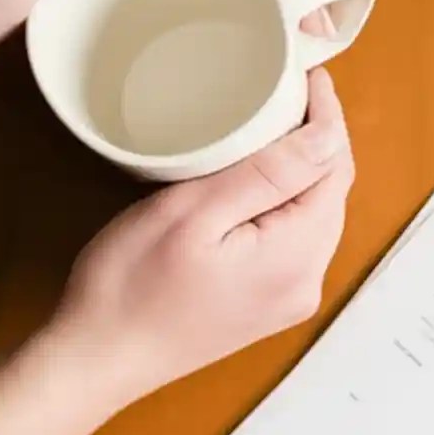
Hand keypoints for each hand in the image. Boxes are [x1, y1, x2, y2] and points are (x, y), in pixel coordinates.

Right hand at [36, 67, 353, 412]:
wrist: (97, 360)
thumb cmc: (131, 285)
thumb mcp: (194, 213)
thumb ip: (269, 174)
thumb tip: (328, 136)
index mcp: (299, 256)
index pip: (336, 168)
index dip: (327, 117)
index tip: (308, 74)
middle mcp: (307, 281)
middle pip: (330, 193)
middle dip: (318, 140)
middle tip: (287, 91)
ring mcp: (289, 298)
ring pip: (313, 215)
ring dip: (300, 171)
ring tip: (271, 126)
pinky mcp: (267, 304)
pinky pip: (292, 239)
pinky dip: (282, 203)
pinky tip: (257, 181)